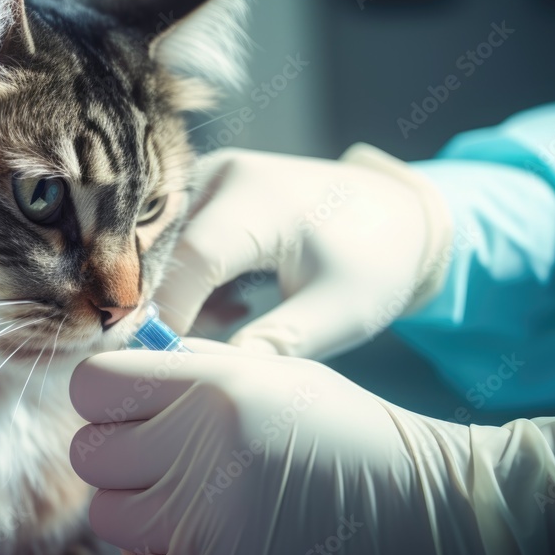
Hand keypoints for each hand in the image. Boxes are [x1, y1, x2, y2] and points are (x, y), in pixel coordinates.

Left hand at [68, 341, 554, 554]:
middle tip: (162, 448)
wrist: (419, 511)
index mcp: (216, 390)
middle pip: (89, 454)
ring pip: (107, 516)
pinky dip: (163, 550)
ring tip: (192, 491)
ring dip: (139, 503)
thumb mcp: (275, 374)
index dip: (103, 391)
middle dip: (118, 449)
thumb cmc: (343, 430)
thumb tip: (119, 372)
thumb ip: (193, 366)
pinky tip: (210, 531)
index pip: (92, 384)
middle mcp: (202, 456)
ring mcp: (207, 529)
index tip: (125, 400)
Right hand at [155, 144, 454, 358]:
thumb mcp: (335, 316)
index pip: (189, 261)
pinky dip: (185, 280)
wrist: (396, 216)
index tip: (168, 365)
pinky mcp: (204, 189)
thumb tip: (204, 379)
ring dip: (173, 294)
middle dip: (158, 308)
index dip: (167, 317)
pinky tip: (232, 305)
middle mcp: (222, 175)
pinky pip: (169, 239)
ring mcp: (209, 176)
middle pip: (158, 248)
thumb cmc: (374, 264)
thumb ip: (270, 347)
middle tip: (183, 354)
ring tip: (229, 323)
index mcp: (258, 197)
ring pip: (157, 245)